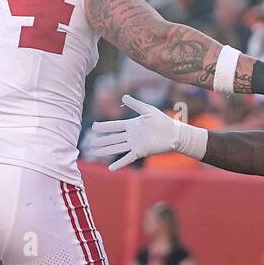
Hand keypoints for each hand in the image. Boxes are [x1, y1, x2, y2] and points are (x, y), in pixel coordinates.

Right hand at [89, 95, 206, 170]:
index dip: (104, 127)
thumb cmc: (162, 120)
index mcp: (132, 125)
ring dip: (107, 150)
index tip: (93, 127)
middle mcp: (131, 135)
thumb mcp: (147, 110)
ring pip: (117, 148)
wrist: (173, 133)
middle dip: (102, 140)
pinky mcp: (140, 152)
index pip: (115, 126)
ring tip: (95, 152)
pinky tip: (111, 168)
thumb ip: (135, 104)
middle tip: (90, 143)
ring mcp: (135, 144)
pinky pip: (127, 158)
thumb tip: (123, 96)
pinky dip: (119, 163)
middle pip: (113, 138)